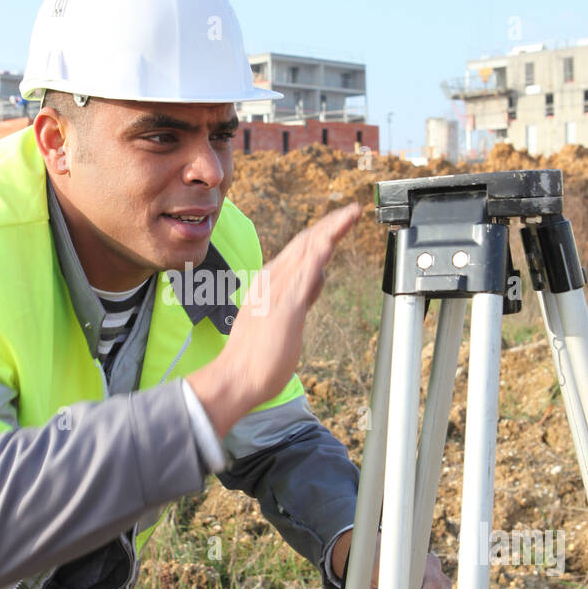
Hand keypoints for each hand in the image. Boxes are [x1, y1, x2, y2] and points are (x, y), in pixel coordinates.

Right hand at [187, 203, 361, 438]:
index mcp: (269, 284)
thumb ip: (296, 301)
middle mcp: (272, 279)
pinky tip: (336, 234)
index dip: (319, 236)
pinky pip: (309, 267)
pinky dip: (324, 247)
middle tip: (352, 210)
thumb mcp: (280, 323)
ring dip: (332, 228)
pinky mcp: (287, 302)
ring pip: (309, 248)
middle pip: (305, 242)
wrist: (235, 378)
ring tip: (352, 213)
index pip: (298, 252)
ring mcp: (279, 288)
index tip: (337, 226)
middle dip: (330, 225)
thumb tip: (313, 285)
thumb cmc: (253, 359)